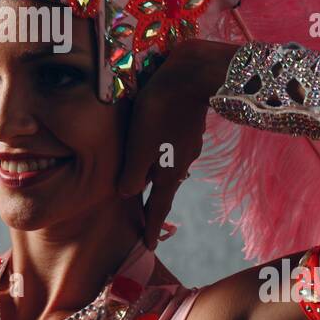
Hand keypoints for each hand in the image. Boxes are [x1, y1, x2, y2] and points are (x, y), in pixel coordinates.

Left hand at [117, 39, 234, 246]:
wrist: (193, 74)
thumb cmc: (160, 110)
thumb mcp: (140, 144)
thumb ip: (133, 172)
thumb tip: (127, 194)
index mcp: (169, 171)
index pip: (158, 206)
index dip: (151, 226)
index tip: (148, 246)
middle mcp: (182, 161)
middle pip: (166, 187)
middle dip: (156, 202)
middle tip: (147, 217)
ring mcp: (189, 143)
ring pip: (169, 165)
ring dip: (158, 175)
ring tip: (148, 182)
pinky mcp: (189, 125)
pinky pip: (173, 147)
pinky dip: (162, 154)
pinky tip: (157, 146)